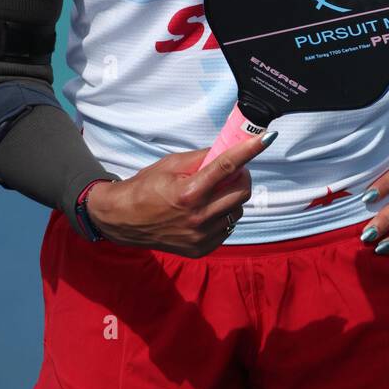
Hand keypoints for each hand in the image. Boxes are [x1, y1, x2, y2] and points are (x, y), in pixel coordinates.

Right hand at [84, 131, 272, 255]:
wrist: (123, 221)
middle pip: (241, 192)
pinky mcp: (202, 249)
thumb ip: (202, 158)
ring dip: (232, 197)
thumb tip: (228, 150)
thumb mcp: (170, 165)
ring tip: (213, 193)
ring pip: (236, 210)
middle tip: (232, 171)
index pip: (227, 167)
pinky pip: (227, 227)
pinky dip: (223, 215)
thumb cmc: (145, 187)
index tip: (265, 139)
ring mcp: (201, 236)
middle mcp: (198, 217)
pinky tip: (207, 211)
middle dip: (242, 176)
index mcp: (189, 193)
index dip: (248, 151)